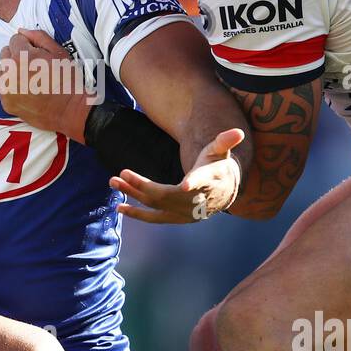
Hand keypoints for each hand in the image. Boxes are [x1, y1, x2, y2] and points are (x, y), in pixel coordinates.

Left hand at [0, 28, 90, 141]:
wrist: (69, 111)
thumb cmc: (67, 80)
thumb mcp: (59, 52)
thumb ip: (39, 37)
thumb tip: (21, 31)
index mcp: (24, 56)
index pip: (15, 39)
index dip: (27, 45)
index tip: (35, 54)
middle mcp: (11, 71)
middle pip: (5, 53)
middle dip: (16, 56)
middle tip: (31, 66)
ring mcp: (6, 88)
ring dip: (8, 70)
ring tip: (23, 77)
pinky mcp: (5, 102)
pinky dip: (6, 85)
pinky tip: (19, 88)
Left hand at [111, 128, 244, 223]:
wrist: (223, 193)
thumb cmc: (218, 167)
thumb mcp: (221, 153)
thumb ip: (225, 142)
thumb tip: (237, 132)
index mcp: (208, 181)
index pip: (202, 182)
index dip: (194, 183)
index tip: (185, 185)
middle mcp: (195, 201)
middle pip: (166, 194)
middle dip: (142, 185)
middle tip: (120, 173)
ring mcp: (184, 212)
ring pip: (156, 205)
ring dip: (133, 194)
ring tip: (113, 182)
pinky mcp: (176, 217)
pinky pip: (154, 218)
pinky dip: (138, 214)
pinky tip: (120, 207)